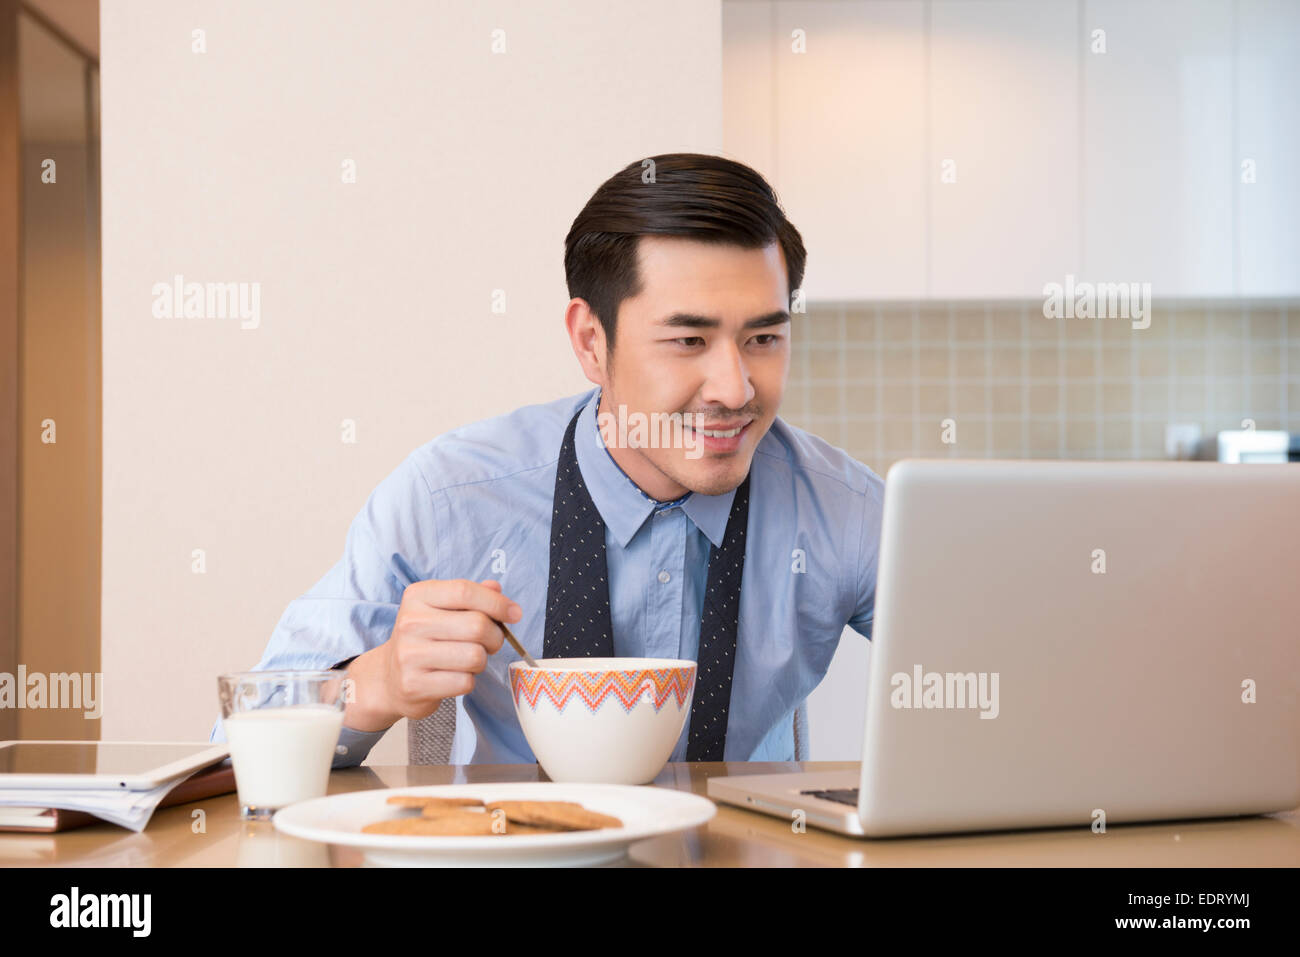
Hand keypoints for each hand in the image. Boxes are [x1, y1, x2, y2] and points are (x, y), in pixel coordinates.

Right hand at [342, 579, 521, 732]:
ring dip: (481, 661)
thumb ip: (471, 596)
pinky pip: (464, 682)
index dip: (497, 603)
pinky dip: (468, 681)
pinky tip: (454, 676)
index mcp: (418, 596)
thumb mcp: (442, 608)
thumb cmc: (425, 639)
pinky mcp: (414, 685)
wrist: (389, 677)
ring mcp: (409, 655)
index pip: (465, 592)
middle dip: (495, 637)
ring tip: (469, 659)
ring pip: (474, 656)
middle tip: (491, 642)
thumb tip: (497, 588)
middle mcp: (410, 622)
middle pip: (477, 625)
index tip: (514, 613)